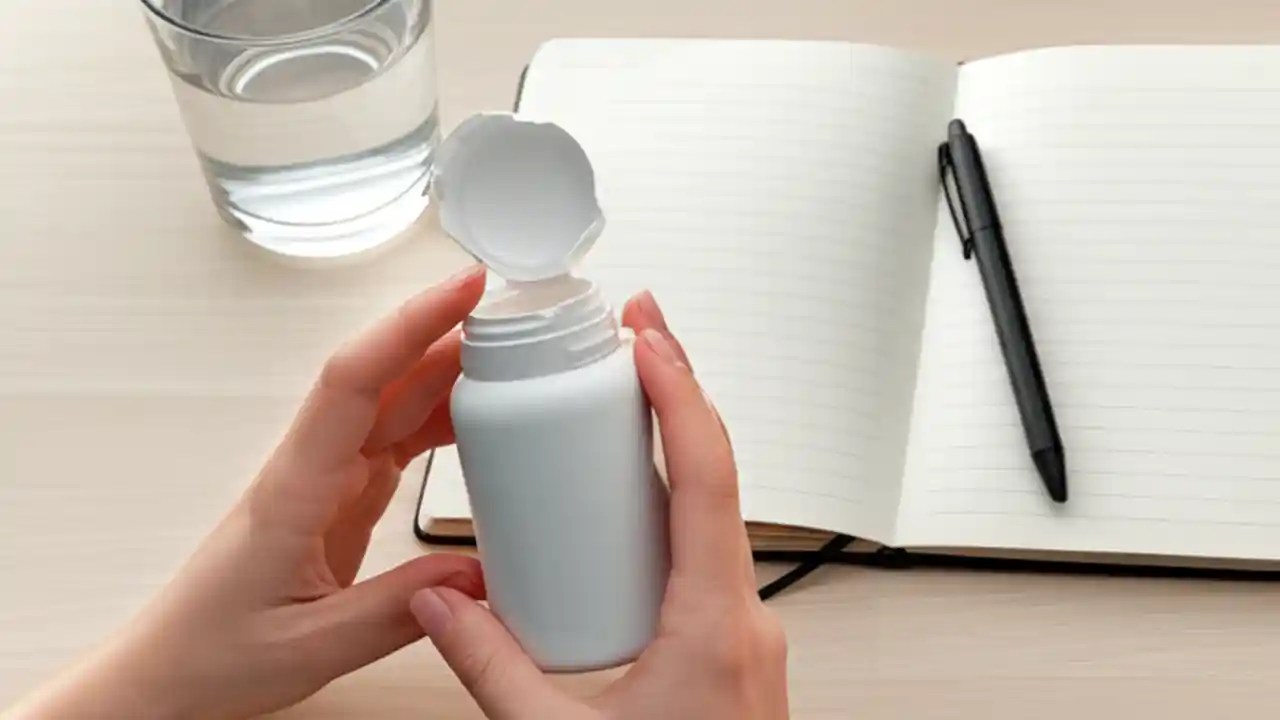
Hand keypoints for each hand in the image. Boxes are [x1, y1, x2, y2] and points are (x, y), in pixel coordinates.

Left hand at [8, 266, 489, 719]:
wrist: (167, 673)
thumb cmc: (212, 653)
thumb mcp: (311, 647)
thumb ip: (398, 611)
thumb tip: (476, 579)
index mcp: (294, 489)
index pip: (354, 380)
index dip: (411, 325)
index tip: (463, 291)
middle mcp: (311, 468)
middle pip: (387, 378)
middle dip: (451, 336)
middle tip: (522, 323)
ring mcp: (327, 479)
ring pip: (397, 404)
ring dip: (451, 376)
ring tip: (514, 365)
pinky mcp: (342, 498)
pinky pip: (399, 441)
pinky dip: (443, 422)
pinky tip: (478, 423)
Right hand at [409, 291, 788, 719]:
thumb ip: (492, 670)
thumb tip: (438, 606)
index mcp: (715, 624)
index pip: (708, 475)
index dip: (680, 394)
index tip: (650, 338)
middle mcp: (743, 615)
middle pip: (718, 475)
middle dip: (677, 395)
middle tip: (636, 336)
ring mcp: (743, 630)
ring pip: (714, 512)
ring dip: (673, 448)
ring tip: (625, 400)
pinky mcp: (730, 646)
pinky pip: (703, 552)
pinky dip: (669, 505)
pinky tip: (628, 501)